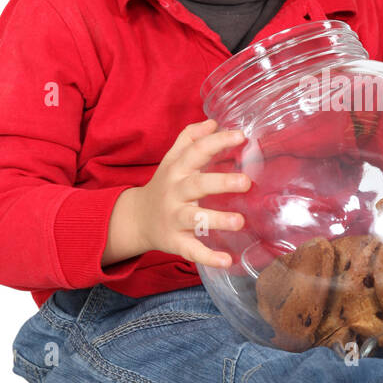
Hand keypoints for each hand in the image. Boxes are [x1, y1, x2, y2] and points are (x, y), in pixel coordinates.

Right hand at [133, 118, 251, 268]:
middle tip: (246, 182)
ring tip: (240, 221)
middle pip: (197, 184)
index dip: (218, 142)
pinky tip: (227, 260)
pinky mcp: (175, 241)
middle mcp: (174, 192)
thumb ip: (190, 139)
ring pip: (194, 218)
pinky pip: (191, 250)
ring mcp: (174, 218)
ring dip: (217, 219)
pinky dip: (208, 257)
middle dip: (221, 183)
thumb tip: (213, 122)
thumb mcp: (171, 160)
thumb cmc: (164, 186)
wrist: (136, 219)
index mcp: (177, 170)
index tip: (241, 136)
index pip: (197, 151)